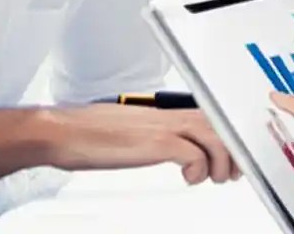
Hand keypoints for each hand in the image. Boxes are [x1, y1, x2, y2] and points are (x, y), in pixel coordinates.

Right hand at [40, 104, 239, 184]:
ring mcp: (162, 128)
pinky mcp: (154, 143)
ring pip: (214, 136)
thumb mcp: (132, 131)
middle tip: (234, 173)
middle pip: (219, 124)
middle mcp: (168, 116)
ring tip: (214, 179)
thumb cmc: (87, 133)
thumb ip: (154, 135)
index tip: (233, 156)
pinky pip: (192, 153)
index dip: (228, 136)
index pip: (210, 116)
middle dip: (234, 150)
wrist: (58, 131)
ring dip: (221, 161)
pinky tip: (188, 179)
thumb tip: (169, 147)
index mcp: (164, 113)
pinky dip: (198, 169)